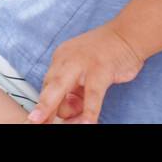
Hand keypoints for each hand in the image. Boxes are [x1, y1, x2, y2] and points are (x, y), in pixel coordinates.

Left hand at [26, 24, 144, 123]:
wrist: (127, 35)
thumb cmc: (106, 56)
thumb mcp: (85, 74)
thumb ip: (76, 91)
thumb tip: (68, 114)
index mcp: (61, 59)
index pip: (48, 85)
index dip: (46, 105)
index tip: (39, 119)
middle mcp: (66, 60)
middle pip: (49, 87)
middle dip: (42, 107)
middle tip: (34, 121)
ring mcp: (81, 64)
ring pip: (63, 90)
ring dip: (64, 113)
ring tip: (66, 126)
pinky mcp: (99, 70)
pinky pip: (92, 96)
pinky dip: (89, 112)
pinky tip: (87, 123)